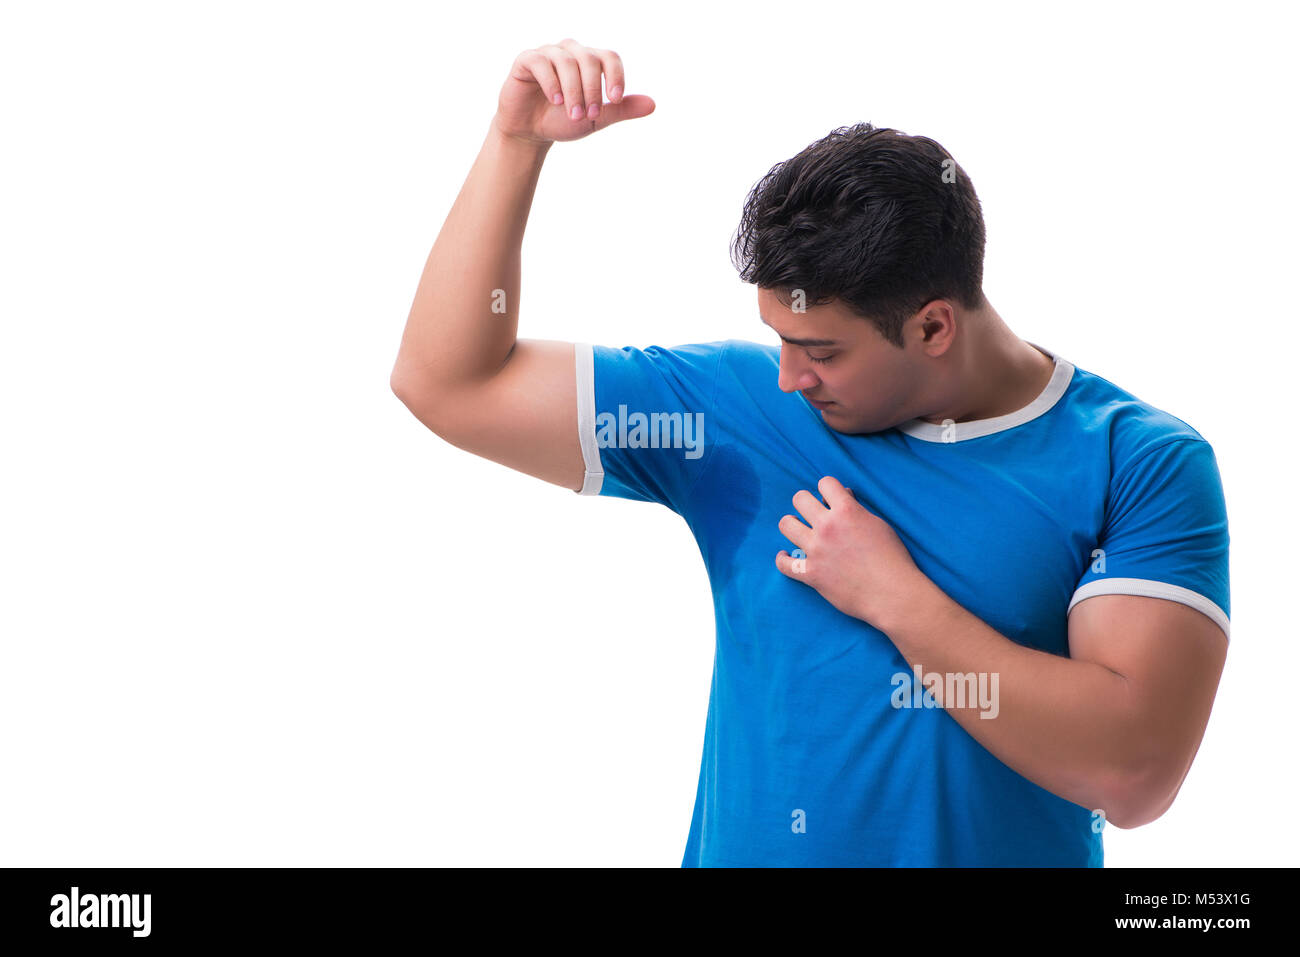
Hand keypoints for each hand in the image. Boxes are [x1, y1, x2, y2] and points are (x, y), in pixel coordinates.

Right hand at [493, 39, 655, 145]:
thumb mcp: (597, 118)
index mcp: (590, 62)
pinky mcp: (527, 60)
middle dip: (592, 89)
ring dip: (573, 90)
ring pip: (567, 61)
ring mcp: (548, 54)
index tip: (615, 101)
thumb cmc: (563, 121)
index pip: (609, 57)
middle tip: (589, 115)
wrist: (531, 132)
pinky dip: (551, 82)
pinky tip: (556, 100)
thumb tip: (652, 104)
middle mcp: (571, 52)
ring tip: (573, 114)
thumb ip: (621, 110)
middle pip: (589, 59)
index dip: (616, 76)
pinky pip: (541, 62)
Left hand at [775, 476, 927, 627]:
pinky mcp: (811, 574)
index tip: (829, 498)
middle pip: (799, 499)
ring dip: (792, 525)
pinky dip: (783, 559)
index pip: (825, 483)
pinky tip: (786, 556)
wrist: (892, 594)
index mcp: (847, 511)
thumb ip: (858, 510)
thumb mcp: (879, 525)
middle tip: (812, 513)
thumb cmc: (892, 559)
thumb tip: (845, 496)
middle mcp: (827, 527)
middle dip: (806, 502)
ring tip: (798, 530)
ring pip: (786, 525)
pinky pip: (784, 564)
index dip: (827, 488)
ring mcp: (816, 550)